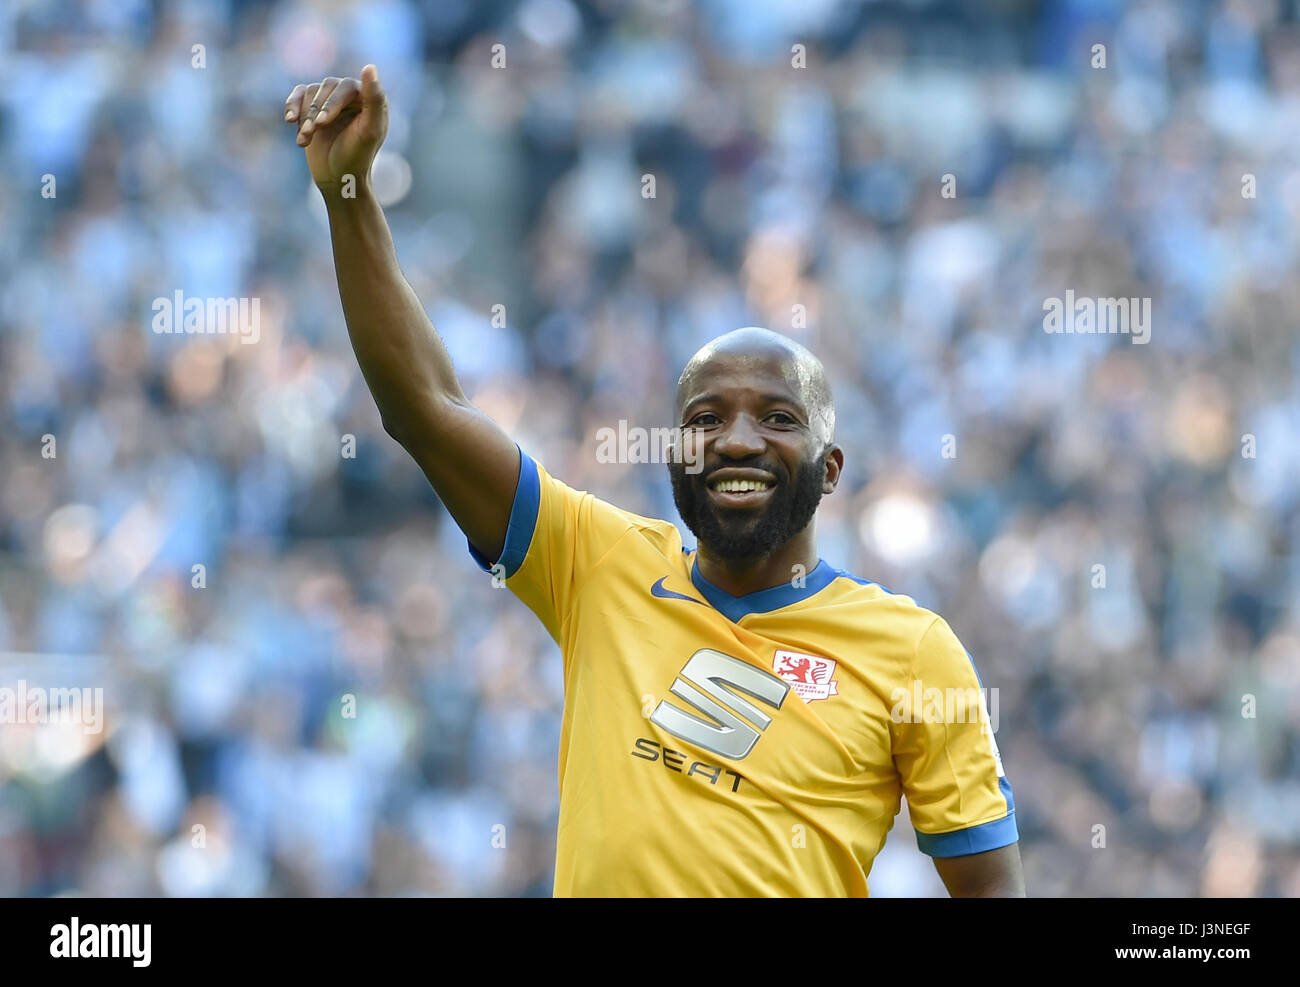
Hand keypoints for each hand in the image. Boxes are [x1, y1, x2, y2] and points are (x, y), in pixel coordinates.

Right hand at [284, 64, 388, 189]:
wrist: (338, 178)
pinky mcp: (313, 106)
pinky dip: (292, 107)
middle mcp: (351, 95)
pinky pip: (298, 95)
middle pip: (326, 88)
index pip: (346, 87)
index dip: (333, 103)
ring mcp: (331, 99)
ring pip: (311, 93)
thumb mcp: (370, 131)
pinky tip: (289, 120)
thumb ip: (374, 100)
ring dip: (304, 116)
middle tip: (312, 132)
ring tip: (304, 139)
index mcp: (369, 98)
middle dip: (316, 112)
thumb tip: (370, 66)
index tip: (323, 123)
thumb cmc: (357, 157)